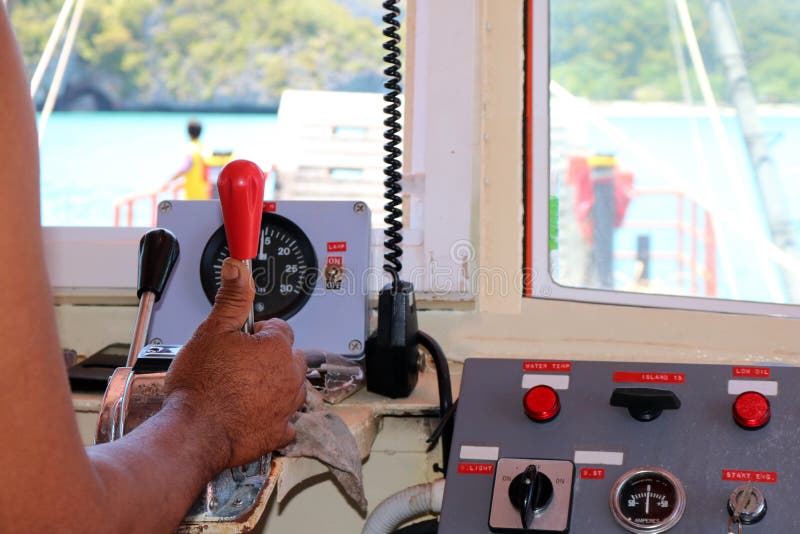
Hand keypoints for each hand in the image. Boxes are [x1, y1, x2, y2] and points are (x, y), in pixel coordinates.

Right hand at [163, 258, 306, 468]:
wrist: (193, 433)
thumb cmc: (201, 386)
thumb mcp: (212, 330)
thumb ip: (232, 298)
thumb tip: (238, 269)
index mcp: (278, 349)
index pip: (280, 328)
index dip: (257, 331)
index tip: (240, 339)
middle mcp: (290, 377)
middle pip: (288, 357)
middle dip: (267, 358)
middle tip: (236, 365)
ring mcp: (287, 406)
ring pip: (289, 386)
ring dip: (272, 385)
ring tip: (240, 388)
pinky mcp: (279, 432)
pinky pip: (284, 420)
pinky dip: (271, 417)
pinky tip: (250, 414)